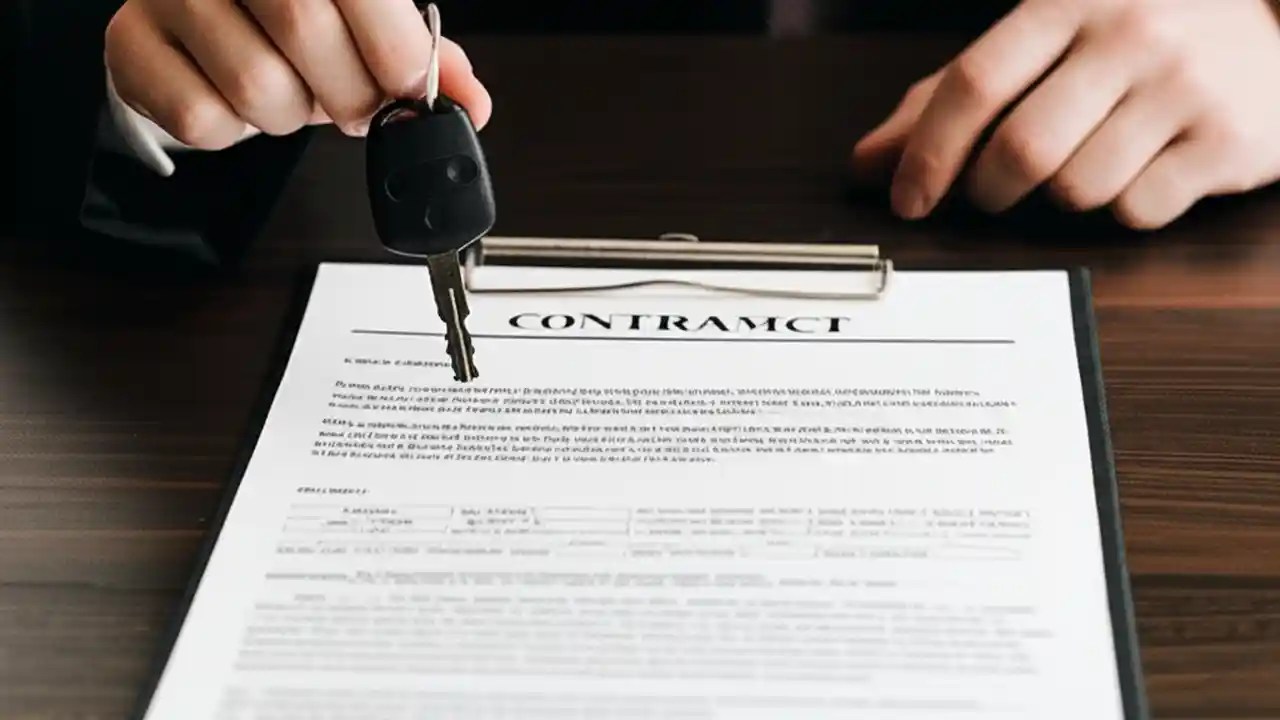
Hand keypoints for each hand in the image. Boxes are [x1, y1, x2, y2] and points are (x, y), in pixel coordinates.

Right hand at [104, 0, 492, 148]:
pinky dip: (238, 131)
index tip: (413, 90)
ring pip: (256, 84)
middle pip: (304, 28)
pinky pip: (204, 118)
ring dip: (292, 115)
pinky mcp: (131, 44)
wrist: (196, 26)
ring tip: (292, 95)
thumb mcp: (364, 26)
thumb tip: (471, 102)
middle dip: (351, 92)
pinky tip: (238, 102)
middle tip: (360, 108)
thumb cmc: (284, 21)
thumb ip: (418, 57)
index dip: (394, 47)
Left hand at [851, 0, 1279, 228]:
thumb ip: (952, 97)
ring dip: (1058, 199)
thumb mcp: (1043, 44)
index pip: (974, 84)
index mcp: (1068, 0)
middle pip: (1020, 150)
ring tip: (1082, 165)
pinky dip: (1118, 211)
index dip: (927, 153)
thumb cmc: (1135, 41)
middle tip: (987, 194)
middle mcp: (1130, 34)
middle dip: (986, 191)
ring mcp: (1185, 86)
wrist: (1271, 31)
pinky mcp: (1227, 140)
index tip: (905, 200)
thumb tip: (867, 164)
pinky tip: (1136, 172)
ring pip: (1076, 190)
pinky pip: (1135, 212)